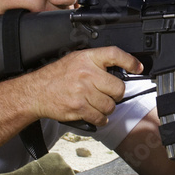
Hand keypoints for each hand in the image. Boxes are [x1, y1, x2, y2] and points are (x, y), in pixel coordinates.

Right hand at [27, 47, 142, 126]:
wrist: (36, 92)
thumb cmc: (55, 77)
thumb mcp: (75, 60)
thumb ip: (95, 63)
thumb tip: (118, 69)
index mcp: (87, 58)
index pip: (114, 54)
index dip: (130, 61)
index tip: (137, 68)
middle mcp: (86, 73)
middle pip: (118, 87)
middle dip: (115, 94)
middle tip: (107, 94)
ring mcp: (83, 91)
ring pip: (111, 105)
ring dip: (107, 108)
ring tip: (97, 104)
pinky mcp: (79, 108)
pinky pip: (100, 117)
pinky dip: (100, 119)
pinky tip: (94, 115)